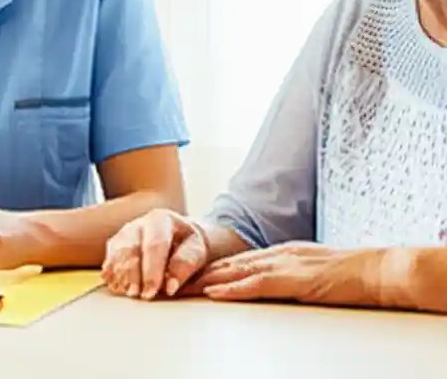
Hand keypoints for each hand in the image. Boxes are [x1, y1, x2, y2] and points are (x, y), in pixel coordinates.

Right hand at [102, 208, 210, 299]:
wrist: (180, 237)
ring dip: (119, 276)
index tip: (151, 292)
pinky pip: (109, 260)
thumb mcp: (197, 251)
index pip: (154, 245)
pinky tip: (117, 287)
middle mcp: (138, 224)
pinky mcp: (115, 246)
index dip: (151, 270)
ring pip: (116, 254)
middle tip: (136, 295)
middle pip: (130, 248)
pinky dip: (111, 275)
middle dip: (132, 274)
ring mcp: (123, 234)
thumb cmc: (189, 245)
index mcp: (161, 219)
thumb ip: (186, 265)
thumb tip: (170, 286)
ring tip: (126, 293)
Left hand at [191, 242, 385, 307]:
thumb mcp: (310, 268)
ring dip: (206, 281)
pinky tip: (215, 293)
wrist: (378, 270)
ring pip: (235, 272)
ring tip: (180, 287)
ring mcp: (284, 265)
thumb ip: (287, 271)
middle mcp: (276, 254)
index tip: (184, 273)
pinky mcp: (295, 280)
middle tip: (169, 278)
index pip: (235, 259)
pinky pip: (257, 285)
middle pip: (227, 263)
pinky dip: (233, 289)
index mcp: (280, 252)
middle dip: (197, 272)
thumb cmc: (350, 273)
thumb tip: (268, 280)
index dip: (208, 267)